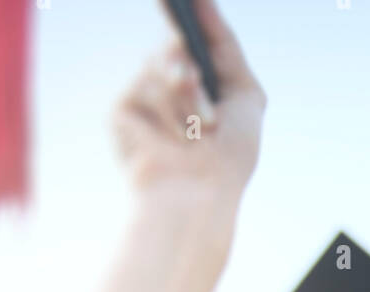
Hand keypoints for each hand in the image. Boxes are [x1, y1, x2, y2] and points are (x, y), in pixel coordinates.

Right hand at [112, 0, 264, 204]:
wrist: (200, 194)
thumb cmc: (229, 158)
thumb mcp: (246, 96)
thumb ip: (227, 48)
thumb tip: (203, 2)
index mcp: (200, 92)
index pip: (190, 43)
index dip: (186, 14)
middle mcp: (169, 95)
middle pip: (174, 46)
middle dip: (190, 60)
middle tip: (196, 80)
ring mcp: (143, 102)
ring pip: (160, 62)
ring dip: (187, 93)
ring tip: (200, 129)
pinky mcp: (122, 111)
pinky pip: (144, 83)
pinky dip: (168, 109)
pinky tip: (174, 137)